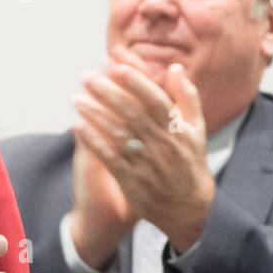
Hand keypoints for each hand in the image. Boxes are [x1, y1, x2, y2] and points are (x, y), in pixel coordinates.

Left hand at [74, 46, 213, 252]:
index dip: (136, 82)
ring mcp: (145, 162)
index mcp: (177, 129)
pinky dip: (93, 141)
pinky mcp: (130, 179)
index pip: (156, 100)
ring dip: (95, 115)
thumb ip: (186, 97)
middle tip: (86, 77)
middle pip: (132, 113)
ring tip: (76, 99)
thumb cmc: (190, 161)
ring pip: (117, 134)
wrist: (187, 207)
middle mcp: (162, 144)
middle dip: (108, 93)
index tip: (116, 65)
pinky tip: (78, 125)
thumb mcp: (196, 129)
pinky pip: (109, 157)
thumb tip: (175, 67)